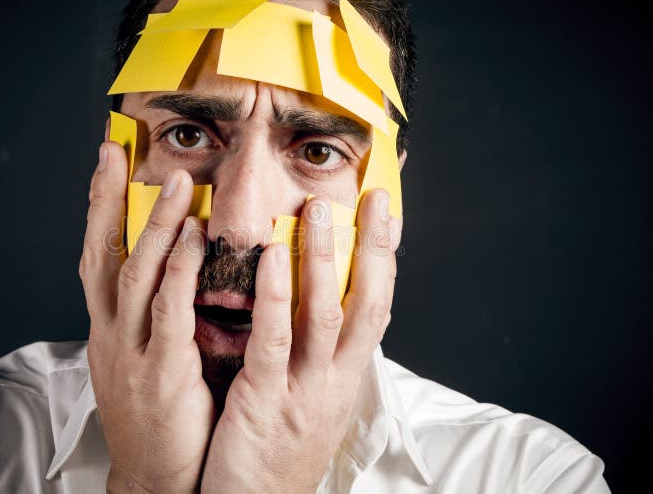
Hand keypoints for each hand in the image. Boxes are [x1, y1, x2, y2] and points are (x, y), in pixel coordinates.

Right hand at [80, 137, 214, 492]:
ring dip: (156, 225)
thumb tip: (184, 265)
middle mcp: (110, 333)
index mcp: (108, 329)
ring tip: (175, 182)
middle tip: (114, 152)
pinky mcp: (161, 373)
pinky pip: (168, 312)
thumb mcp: (148, 358)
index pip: (96, 257)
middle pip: (101, 254)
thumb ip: (160, 314)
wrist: (155, 481)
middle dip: (107, 201)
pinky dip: (180, 271)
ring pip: (135, 274)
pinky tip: (197, 238)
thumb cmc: (162, 416)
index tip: (105, 165)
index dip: (98, 209)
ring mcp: (131, 353)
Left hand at [201, 190, 399, 492]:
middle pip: (368, 304)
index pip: (376, 310)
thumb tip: (322, 313)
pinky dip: (278, 296)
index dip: (385, 261)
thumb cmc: (276, 454)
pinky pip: (274, 341)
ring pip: (326, 315)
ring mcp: (303, 391)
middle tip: (375, 198)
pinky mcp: (265, 402)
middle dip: (373, 249)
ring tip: (319, 211)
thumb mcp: (310, 403)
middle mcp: (334, 381)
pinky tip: (274, 257)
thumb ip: (318, 358)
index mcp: (344, 379)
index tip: (388, 218)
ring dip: (324, 259)